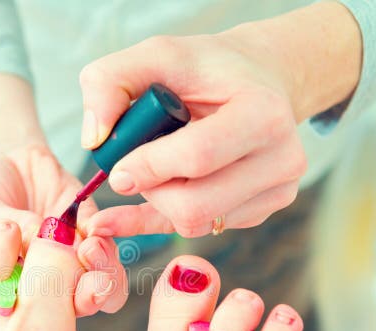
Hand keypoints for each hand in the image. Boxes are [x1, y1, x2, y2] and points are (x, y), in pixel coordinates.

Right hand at [0, 142, 127, 319]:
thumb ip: (4, 227)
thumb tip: (38, 234)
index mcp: (17, 293)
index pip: (47, 326)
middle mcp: (49, 280)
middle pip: (83, 304)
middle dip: (93, 295)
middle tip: (90, 282)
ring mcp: (72, 254)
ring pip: (103, 275)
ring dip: (103, 266)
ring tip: (90, 245)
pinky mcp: (89, 223)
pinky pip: (106, 237)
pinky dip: (104, 235)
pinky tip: (92, 227)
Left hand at [78, 3, 360, 236]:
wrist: (256, 81)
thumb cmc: (204, 69)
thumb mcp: (155, 55)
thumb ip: (110, 82)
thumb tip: (93, 138)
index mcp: (264, 112)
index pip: (197, 157)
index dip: (147, 168)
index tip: (117, 169)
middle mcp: (282, 159)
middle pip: (194, 206)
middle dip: (151, 191)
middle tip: (136, 166)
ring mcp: (277, 191)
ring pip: (195, 224)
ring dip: (158, 202)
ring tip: (156, 167)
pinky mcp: (262, 212)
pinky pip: (198, 230)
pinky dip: (161, 218)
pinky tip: (144, 199)